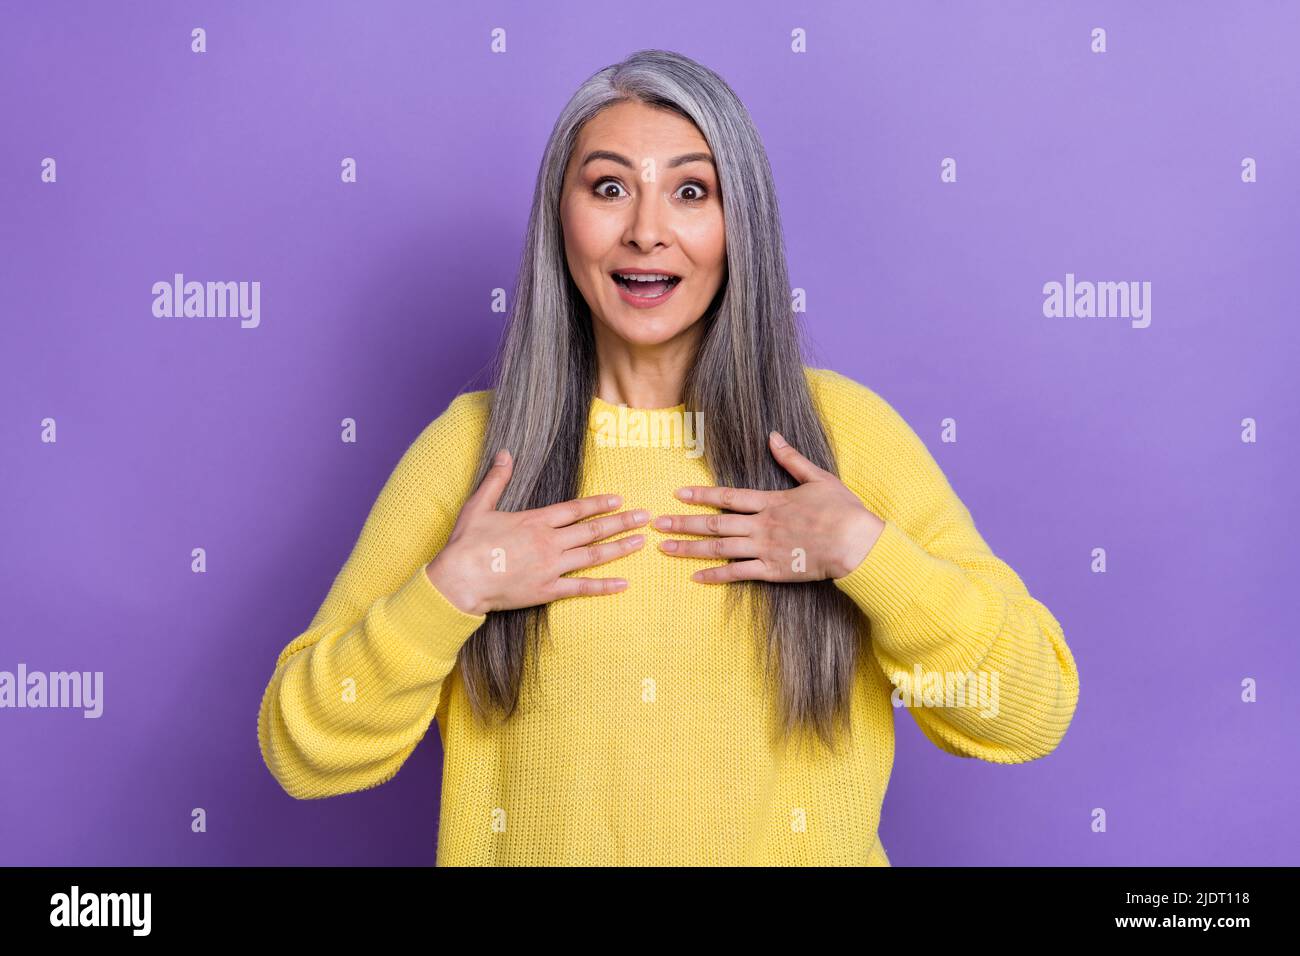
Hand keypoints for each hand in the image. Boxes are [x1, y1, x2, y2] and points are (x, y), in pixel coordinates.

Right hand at [425, 449, 648, 614]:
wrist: (459, 581)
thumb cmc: (467, 544)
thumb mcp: (479, 506)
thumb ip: (496, 479)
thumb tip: (505, 453)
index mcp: (535, 521)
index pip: (575, 509)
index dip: (599, 503)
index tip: (619, 499)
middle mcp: (549, 542)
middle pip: (592, 530)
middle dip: (621, 522)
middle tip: (645, 517)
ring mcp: (551, 567)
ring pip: (593, 555)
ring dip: (620, 548)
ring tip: (640, 541)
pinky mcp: (548, 590)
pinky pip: (581, 588)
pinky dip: (604, 586)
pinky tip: (623, 583)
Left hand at [654, 430, 884, 583]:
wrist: (857, 544)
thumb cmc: (842, 510)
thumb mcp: (818, 477)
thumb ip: (791, 458)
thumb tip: (772, 435)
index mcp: (771, 501)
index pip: (728, 497)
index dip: (700, 495)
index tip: (677, 494)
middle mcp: (762, 525)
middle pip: (715, 524)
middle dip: (683, 523)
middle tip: (657, 524)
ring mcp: (765, 549)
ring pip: (720, 549)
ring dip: (690, 548)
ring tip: (665, 548)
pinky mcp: (773, 571)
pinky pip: (738, 574)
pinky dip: (716, 576)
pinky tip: (696, 577)